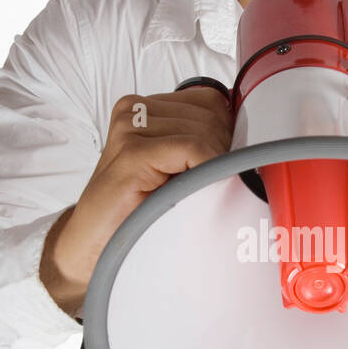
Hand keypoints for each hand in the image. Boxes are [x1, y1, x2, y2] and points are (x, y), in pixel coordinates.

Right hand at [40, 85, 233, 313]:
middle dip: (222, 152)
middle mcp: (135, 110)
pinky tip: (194, 192)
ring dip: (211, 166)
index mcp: (147, 109)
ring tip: (190, 194)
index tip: (222, 167)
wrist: (93, 247)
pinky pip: (193, 148)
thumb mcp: (175, 171)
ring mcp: (130, 128)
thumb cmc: (137, 213)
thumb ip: (201, 145)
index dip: (228, 134)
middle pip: (213, 115)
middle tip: (206, 187)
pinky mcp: (132, 151)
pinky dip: (205, 170)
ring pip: (206, 131)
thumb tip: (254, 140)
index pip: (212, 101)